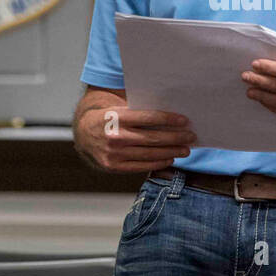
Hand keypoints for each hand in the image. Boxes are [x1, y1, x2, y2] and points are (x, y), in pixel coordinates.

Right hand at [76, 106, 196, 172]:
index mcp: (117, 117)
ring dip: (171, 152)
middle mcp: (115, 136)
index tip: (184, 121)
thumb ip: (140, 112)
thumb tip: (171, 117)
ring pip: (150, 154)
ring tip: (185, 149)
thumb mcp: (120, 108)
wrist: (83, 133)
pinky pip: (141, 166)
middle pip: (153, 138)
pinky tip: (170, 158)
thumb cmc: (109, 117)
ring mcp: (114, 153)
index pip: (149, 118)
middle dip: (176, 138)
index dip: (169, 120)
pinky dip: (158, 162)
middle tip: (191, 136)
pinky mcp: (114, 166)